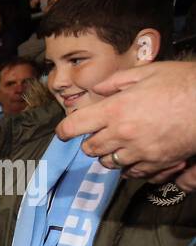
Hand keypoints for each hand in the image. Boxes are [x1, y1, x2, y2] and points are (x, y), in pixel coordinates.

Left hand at [56, 62, 195, 185]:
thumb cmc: (182, 83)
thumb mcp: (147, 72)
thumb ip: (116, 82)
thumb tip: (97, 90)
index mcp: (115, 109)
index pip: (75, 126)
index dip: (64, 130)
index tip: (63, 132)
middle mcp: (122, 133)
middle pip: (90, 149)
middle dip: (90, 142)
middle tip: (98, 134)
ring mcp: (138, 151)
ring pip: (108, 163)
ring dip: (108, 155)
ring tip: (118, 144)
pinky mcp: (155, 163)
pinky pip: (131, 173)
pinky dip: (128, 166)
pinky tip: (134, 156)